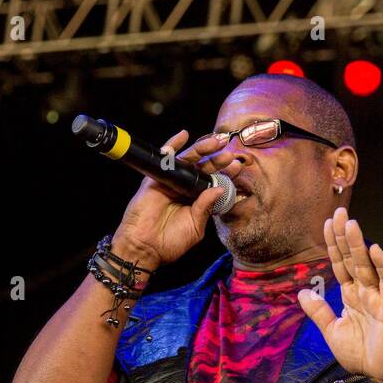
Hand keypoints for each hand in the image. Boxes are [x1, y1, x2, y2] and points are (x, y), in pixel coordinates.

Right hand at [110, 129, 243, 270]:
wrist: (145, 247)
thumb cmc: (170, 242)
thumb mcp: (195, 226)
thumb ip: (206, 207)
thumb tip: (219, 188)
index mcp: (195, 201)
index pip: (213, 182)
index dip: (225, 174)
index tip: (237, 167)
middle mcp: (184, 189)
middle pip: (203, 168)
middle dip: (217, 159)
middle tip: (230, 153)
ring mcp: (170, 182)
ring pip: (188, 160)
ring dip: (202, 149)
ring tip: (216, 142)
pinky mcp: (155, 178)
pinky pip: (165, 158)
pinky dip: (173, 145)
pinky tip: (184, 135)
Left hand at [297, 208, 382, 382]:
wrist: (382, 373)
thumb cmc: (361, 353)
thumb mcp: (332, 331)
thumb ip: (319, 311)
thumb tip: (303, 292)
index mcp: (350, 295)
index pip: (339, 264)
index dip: (332, 245)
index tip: (326, 224)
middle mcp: (364, 291)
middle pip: (351, 258)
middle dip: (344, 236)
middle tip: (338, 212)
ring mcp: (379, 295)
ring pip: (366, 265)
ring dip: (358, 244)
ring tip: (351, 224)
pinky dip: (381, 265)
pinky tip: (374, 249)